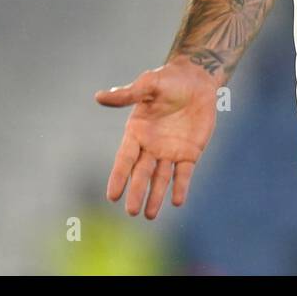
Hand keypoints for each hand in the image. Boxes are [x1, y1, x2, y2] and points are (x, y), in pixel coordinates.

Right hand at [95, 59, 218, 218]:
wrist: (197, 80)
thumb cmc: (168, 80)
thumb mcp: (148, 84)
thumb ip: (128, 94)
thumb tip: (99, 96)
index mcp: (136, 133)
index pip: (124, 159)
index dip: (118, 177)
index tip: (112, 196)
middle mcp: (151, 147)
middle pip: (142, 174)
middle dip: (137, 192)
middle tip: (132, 212)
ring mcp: (170, 151)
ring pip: (161, 178)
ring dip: (156, 196)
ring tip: (149, 215)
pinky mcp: (190, 152)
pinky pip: (184, 173)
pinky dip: (181, 187)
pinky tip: (177, 201)